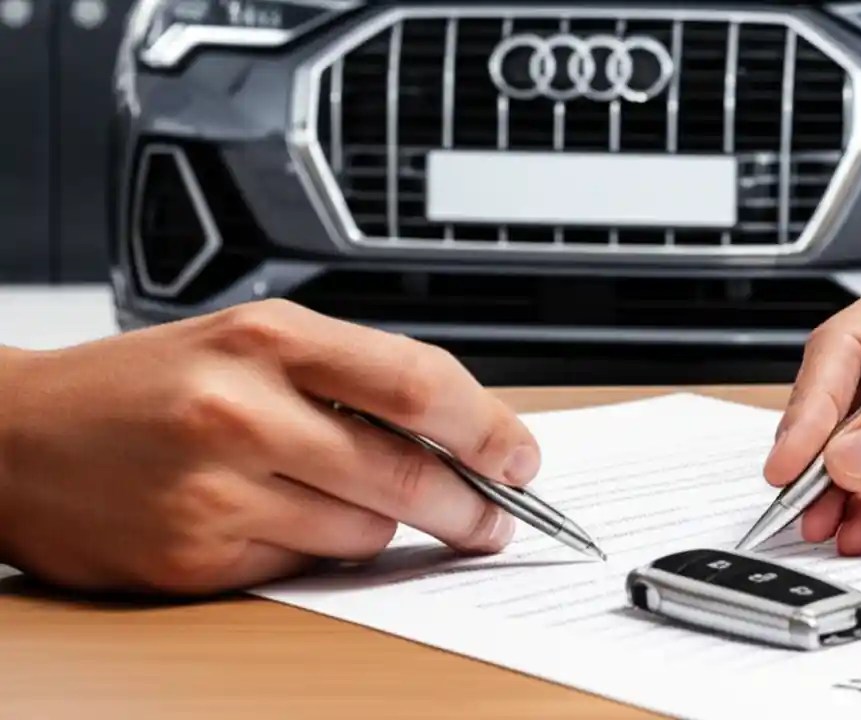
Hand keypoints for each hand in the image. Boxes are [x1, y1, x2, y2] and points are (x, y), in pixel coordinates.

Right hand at [0, 300, 539, 593]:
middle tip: (492, 515)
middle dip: (469, 503)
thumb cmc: (143, 385)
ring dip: (379, 524)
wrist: (16, 436)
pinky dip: (316, 552)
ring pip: (365, 529)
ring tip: (334, 495)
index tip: (520, 455)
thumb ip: (352, 379)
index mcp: (267, 338)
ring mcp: (218, 490)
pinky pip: (306, 567)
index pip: (417, 383)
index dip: (487, 426)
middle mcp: (243, 410)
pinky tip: (277, 520)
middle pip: (409, 472)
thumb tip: (460, 432)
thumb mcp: (247, 344)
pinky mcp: (198, 558)